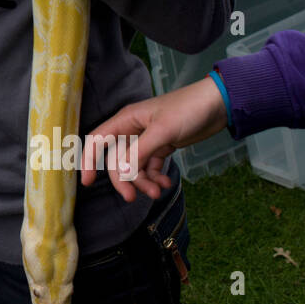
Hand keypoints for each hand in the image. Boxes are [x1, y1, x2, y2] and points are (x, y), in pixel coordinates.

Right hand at [80, 76, 228, 201]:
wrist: (217, 105)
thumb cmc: (187, 109)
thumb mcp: (163, 130)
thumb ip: (139, 151)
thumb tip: (119, 172)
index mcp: (126, 120)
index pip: (99, 140)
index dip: (89, 160)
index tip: (87, 182)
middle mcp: (133, 130)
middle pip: (118, 160)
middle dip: (125, 180)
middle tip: (133, 198)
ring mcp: (148, 140)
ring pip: (136, 166)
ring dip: (144, 181)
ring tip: (159, 191)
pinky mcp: (162, 146)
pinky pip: (152, 166)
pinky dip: (156, 176)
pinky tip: (166, 182)